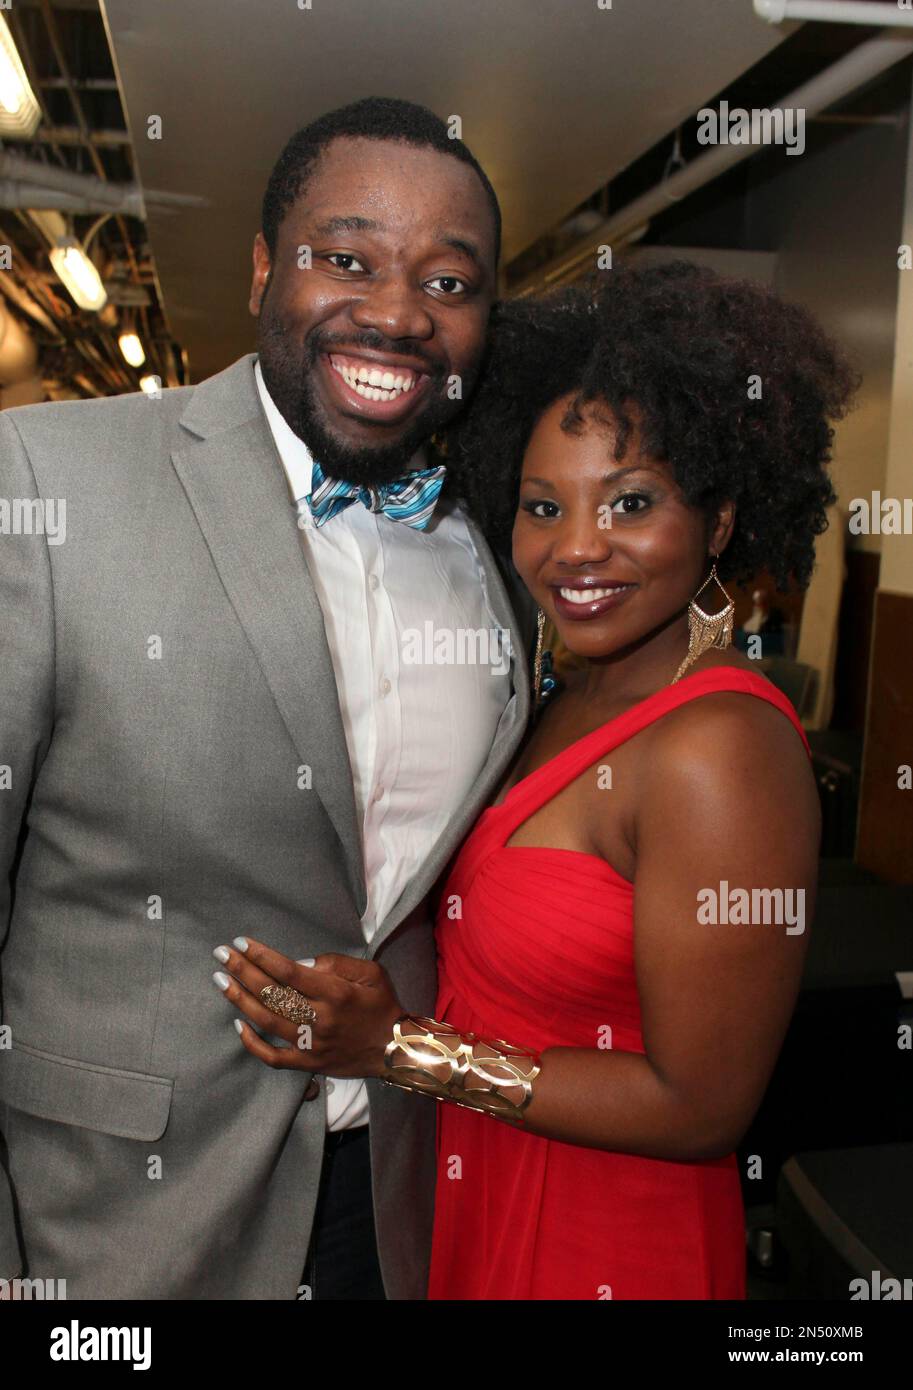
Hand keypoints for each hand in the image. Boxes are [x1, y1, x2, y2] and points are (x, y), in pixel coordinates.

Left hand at [212, 938, 403, 1079]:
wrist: (395, 1049)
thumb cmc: (382, 1006)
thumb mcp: (372, 974)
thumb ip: (337, 963)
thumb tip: (301, 963)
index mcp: (336, 994)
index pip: (290, 972)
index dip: (262, 956)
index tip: (241, 943)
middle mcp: (321, 1019)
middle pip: (272, 994)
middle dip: (243, 971)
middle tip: (220, 955)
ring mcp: (312, 1045)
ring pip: (267, 1022)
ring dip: (240, 1000)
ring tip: (221, 981)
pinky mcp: (308, 1064)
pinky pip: (273, 1057)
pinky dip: (252, 1043)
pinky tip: (237, 1024)